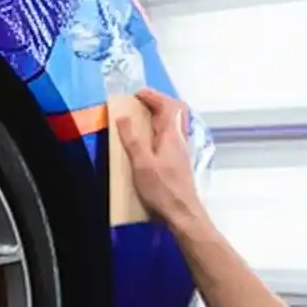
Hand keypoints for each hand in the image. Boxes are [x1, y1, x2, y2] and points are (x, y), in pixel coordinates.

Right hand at [115, 87, 204, 226]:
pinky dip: (160, 129)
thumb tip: (123, 116)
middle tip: (140, 102)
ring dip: (160, 115)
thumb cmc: (162, 189)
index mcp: (171, 136)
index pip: (167, 105)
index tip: (136, 94)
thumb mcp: (142, 164)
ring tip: (142, 117)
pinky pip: (171, 135)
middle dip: (158, 101)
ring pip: (174, 123)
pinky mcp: (179, 161)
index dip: (153, 96)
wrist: (183, 213)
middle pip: (175, 111)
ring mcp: (181, 150)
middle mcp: (179, 139)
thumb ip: (132, 139)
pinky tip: (150, 140)